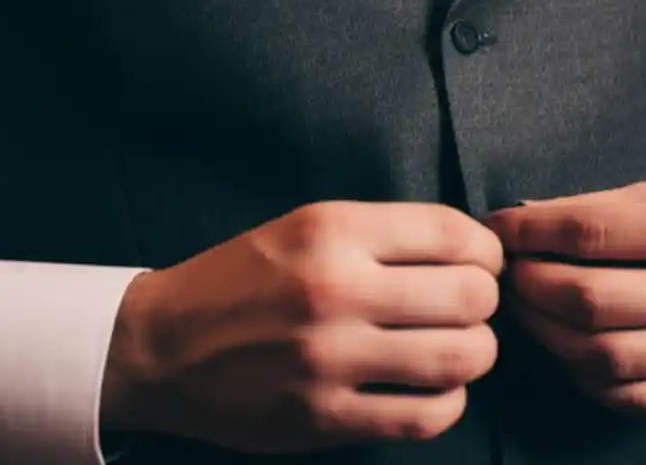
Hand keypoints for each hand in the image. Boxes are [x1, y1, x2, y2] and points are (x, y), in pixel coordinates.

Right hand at [101, 201, 502, 452]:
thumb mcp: (304, 227)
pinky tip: (431, 387)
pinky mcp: (324, 418)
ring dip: (475, 353)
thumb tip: (471, 253)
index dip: (485, 251)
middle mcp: (335, 291)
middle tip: (467, 307)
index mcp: (332, 232)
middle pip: (471, 297)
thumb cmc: (240, 280)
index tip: (479, 263)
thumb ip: (382, 235)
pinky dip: (447, 401)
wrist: (159, 345)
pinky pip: (427, 415)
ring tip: (456, 348)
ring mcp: (330, 360)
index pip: (454, 235)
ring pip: (463, 358)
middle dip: (485, 301)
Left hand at [485, 182, 645, 419]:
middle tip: (505, 274)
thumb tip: (518, 220)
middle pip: (591, 303)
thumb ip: (595, 209)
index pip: (592, 234)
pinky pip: (635, 399)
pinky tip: (568, 350)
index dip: (531, 233)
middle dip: (529, 287)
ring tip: (526, 309)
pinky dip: (588, 379)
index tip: (497, 229)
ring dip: (547, 335)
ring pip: (606, 359)